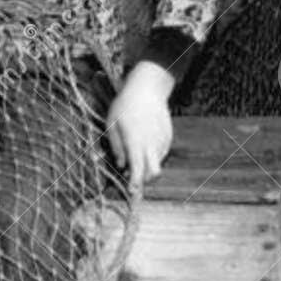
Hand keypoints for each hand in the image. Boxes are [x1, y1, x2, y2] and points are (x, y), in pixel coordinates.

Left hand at [105, 60, 175, 190]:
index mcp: (135, 142)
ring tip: (134, 150)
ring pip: (157, 163)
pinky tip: (144, 140)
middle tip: (133, 179)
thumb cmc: (124, 105)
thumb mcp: (111, 124)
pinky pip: (161, 152)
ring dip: (147, 165)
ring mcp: (162, 140)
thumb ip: (116, 146)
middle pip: (154, 173)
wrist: (147, 88)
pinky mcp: (168, 136)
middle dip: (144, 180)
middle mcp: (151, 143)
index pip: (138, 170)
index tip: (131, 192)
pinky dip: (152, 154)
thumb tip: (121, 165)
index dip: (135, 184)